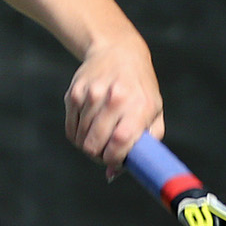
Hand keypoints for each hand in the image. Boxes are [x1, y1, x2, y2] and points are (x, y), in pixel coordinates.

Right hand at [64, 37, 164, 172]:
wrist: (118, 52)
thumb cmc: (140, 89)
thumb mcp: (153, 112)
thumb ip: (143, 145)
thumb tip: (113, 174)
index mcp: (139, 105)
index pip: (120, 142)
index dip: (114, 159)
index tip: (114, 161)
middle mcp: (115, 98)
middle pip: (95, 145)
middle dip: (99, 156)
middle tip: (105, 152)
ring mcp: (92, 94)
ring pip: (81, 139)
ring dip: (88, 145)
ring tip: (99, 136)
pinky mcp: (74, 93)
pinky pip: (71, 128)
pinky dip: (78, 134)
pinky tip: (89, 125)